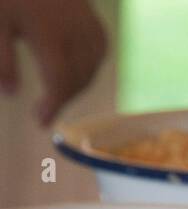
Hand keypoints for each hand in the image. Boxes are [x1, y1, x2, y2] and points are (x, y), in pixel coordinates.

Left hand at [0, 0, 107, 125]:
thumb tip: (9, 93)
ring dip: (74, 88)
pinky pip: (97, 59)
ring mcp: (91, 30)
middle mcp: (77, 34)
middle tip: (44, 109)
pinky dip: (86, 72)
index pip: (59, 81)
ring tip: (55, 92)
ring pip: (89, 73)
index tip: (40, 121)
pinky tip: (72, 73)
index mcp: (50, 35)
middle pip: (76, 81)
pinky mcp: (98, 28)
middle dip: (61, 99)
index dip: (52, 106)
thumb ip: (2, 59)